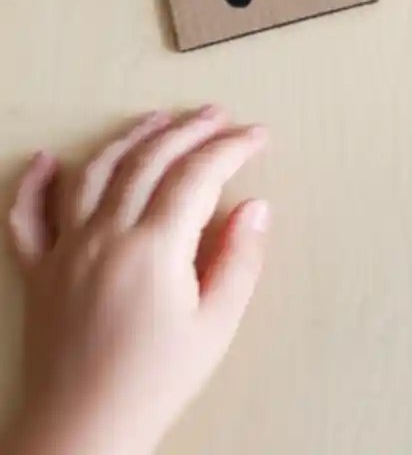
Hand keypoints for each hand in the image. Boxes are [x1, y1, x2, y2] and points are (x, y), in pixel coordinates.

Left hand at [3, 107, 269, 454]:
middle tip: (217, 115)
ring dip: (129, 138)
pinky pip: (28, 216)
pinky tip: (45, 159)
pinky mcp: (39, 272)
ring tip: (158, 119)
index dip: (231, 148)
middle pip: (148, 162)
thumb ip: (239, 260)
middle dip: (188, 130)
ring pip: (93, 173)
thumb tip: (255, 208)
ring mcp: (66, 250)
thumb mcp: (216, 325)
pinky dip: (33, 182)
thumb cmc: (154, 383)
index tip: (256, 136)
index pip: (197, 176)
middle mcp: (105, 237)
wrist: (84, 429)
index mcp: (154, 249)